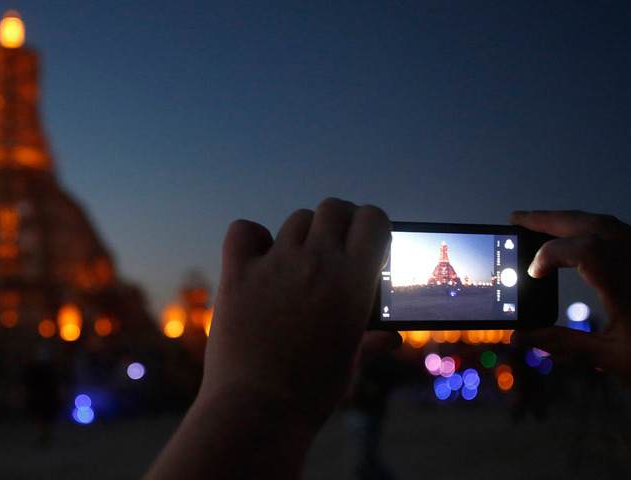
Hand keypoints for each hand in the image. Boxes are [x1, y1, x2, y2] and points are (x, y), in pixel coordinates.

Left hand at [202, 198, 394, 427]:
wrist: (258, 410)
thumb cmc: (310, 391)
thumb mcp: (349, 361)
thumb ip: (371, 340)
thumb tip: (392, 337)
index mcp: (354, 281)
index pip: (373, 219)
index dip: (370, 225)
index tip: (363, 240)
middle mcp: (317, 262)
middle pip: (332, 208)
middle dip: (336, 222)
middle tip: (331, 246)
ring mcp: (276, 264)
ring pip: (295, 219)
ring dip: (300, 235)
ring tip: (295, 264)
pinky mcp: (238, 273)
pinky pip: (244, 230)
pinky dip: (252, 238)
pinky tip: (258, 259)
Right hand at [510, 210, 630, 405]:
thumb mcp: (611, 360)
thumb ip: (563, 344)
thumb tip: (520, 337)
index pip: (585, 250)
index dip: (550, 254)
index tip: (532, 274)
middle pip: (594, 225)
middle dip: (550, 219)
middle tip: (517, 219)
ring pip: (609, 224)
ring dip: (572, 219)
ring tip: (541, 224)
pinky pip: (622, 234)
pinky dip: (591, 228)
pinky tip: (576, 240)